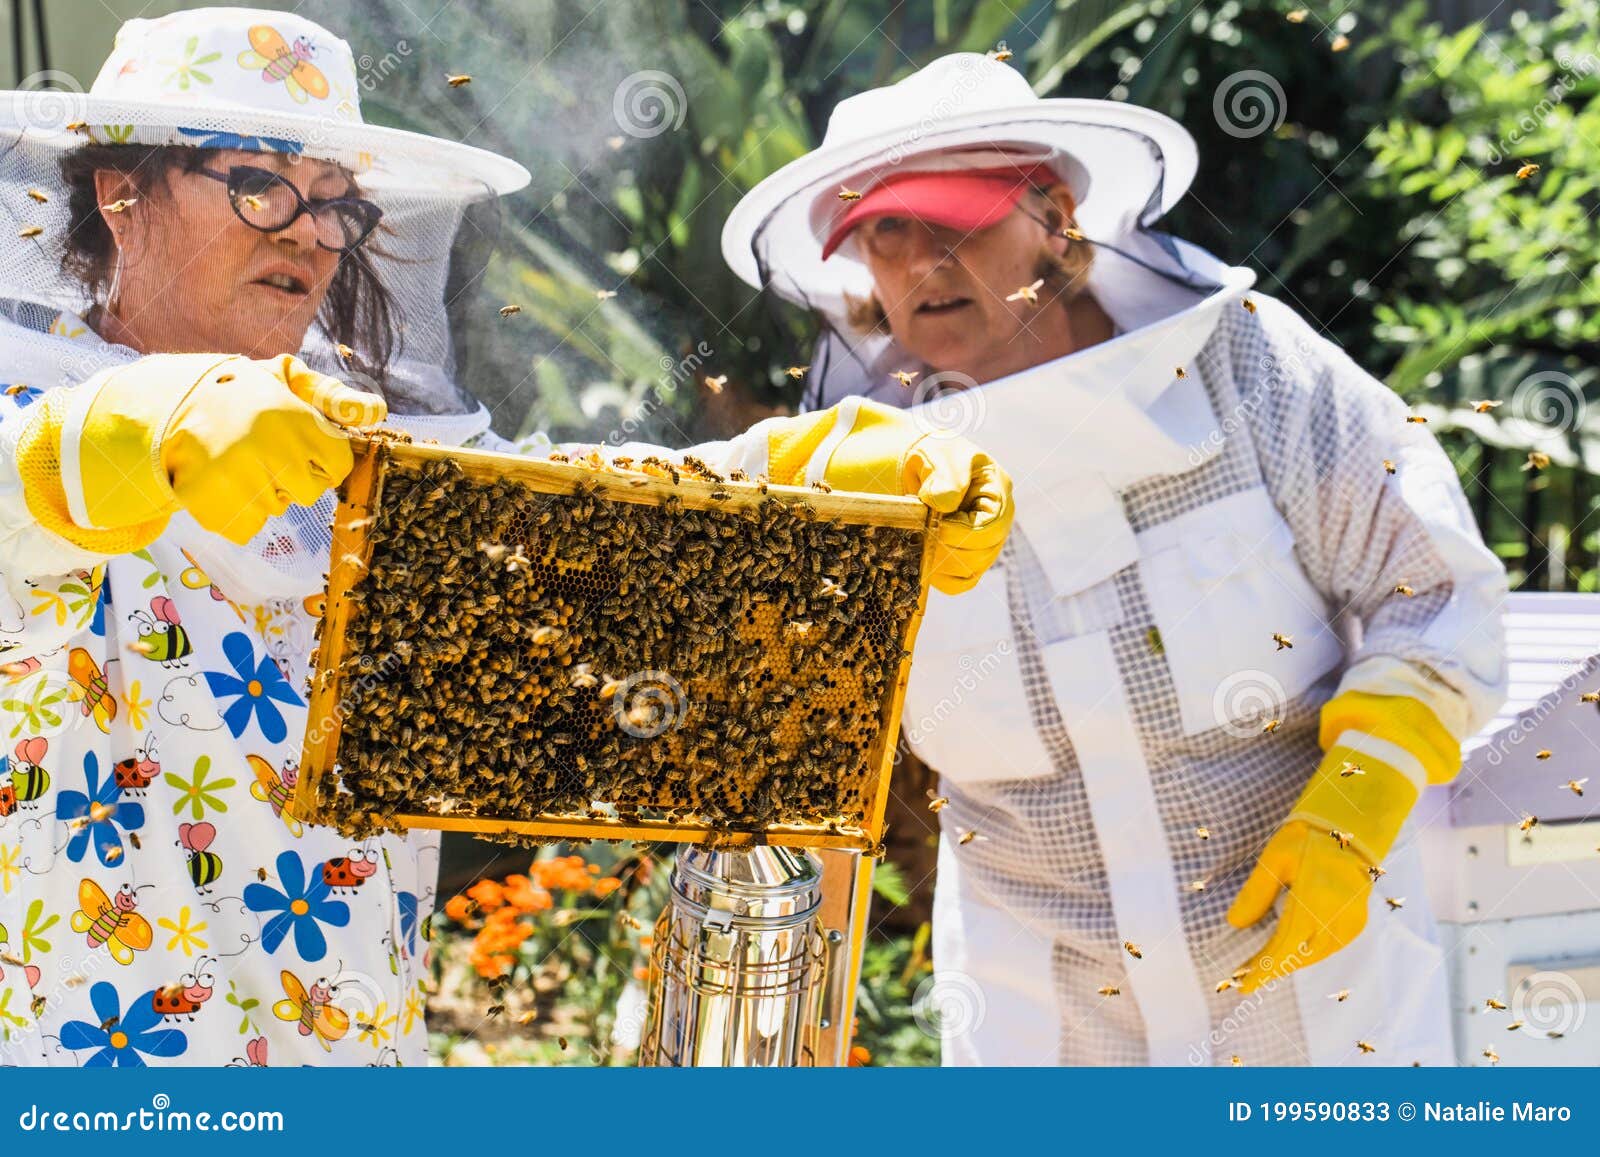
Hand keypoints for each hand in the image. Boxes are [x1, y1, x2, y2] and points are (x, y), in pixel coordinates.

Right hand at [80, 353, 384, 543]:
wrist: (165, 405)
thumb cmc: (239, 395)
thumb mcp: (286, 380)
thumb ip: (334, 398)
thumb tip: (378, 412)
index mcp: (294, 418)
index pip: (337, 464)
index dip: (319, 458)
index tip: (295, 443)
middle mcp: (270, 447)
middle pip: (308, 492)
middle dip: (289, 477)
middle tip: (259, 452)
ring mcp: (237, 477)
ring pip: (275, 510)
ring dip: (260, 494)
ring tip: (233, 463)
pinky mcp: (209, 501)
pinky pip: (245, 528)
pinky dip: (234, 513)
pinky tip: (218, 483)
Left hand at [898, 434, 1013, 594]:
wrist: (910, 463)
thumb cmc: (930, 454)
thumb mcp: (938, 454)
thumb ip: (946, 477)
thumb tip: (945, 503)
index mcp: (997, 492)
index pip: (989, 528)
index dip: (957, 532)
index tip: (929, 520)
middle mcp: (996, 522)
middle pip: (979, 555)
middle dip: (944, 546)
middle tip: (917, 529)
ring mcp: (982, 543)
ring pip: (968, 571)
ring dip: (937, 560)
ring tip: (917, 537)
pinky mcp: (964, 558)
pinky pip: (957, 582)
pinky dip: (937, 575)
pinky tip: (921, 554)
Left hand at [1225, 819, 1374, 992]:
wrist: (1350, 828)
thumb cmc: (1307, 838)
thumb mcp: (1275, 858)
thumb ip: (1256, 893)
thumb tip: (1235, 923)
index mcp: (1316, 898)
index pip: (1286, 946)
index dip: (1265, 969)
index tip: (1245, 986)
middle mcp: (1338, 916)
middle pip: (1300, 956)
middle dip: (1272, 969)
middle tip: (1245, 978)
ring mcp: (1352, 922)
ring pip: (1315, 956)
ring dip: (1289, 963)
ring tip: (1261, 967)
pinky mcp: (1358, 923)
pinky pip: (1328, 948)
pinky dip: (1307, 954)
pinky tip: (1288, 954)